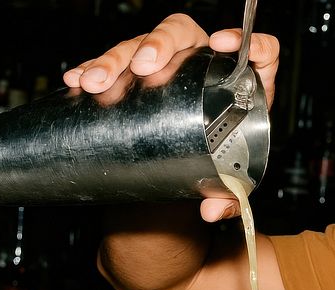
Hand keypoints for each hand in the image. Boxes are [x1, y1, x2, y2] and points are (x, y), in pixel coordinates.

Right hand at [61, 13, 280, 221]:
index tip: (220, 43)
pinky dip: (94, 67)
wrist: (201, 164)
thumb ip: (229, 197)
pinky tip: (78, 79)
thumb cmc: (224, 161)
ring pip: (143, 44)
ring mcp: (171, 64)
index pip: (256, 50)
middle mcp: (205, 64)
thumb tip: (211, 210)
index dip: (244, 40)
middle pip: (183, 34)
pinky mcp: (142, 72)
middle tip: (143, 66)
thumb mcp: (232, 181)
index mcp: (243, 83)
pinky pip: (116, 62)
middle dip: (158, 43)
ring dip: (115, 58)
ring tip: (97, 81)